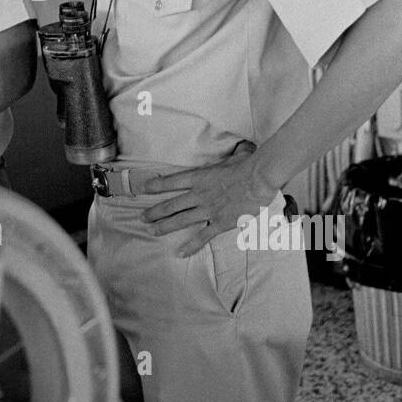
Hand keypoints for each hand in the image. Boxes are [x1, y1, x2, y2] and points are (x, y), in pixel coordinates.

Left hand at [139, 141, 279, 255]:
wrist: (259, 178)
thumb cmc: (248, 165)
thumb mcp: (235, 156)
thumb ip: (232, 154)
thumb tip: (240, 148)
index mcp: (200, 177)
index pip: (172, 181)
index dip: (156, 185)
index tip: (143, 188)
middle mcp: (199, 194)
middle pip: (171, 205)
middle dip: (154, 211)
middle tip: (142, 217)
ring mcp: (208, 209)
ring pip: (181, 220)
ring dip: (164, 226)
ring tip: (152, 231)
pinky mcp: (220, 222)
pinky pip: (203, 236)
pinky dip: (191, 245)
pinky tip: (181, 252)